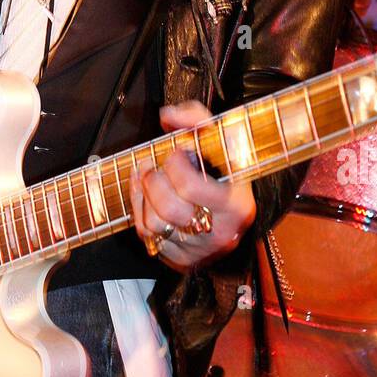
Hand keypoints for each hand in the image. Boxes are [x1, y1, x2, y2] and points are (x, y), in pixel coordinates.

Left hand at [130, 101, 255, 271]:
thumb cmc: (223, 169)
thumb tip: (168, 115)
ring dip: (143, 196)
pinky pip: (148, 239)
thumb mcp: (219, 140)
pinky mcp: (182, 261)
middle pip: (169, 208)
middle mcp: (221, 232)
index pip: (191, 187)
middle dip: (154, 181)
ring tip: (149, 177)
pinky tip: (144, 195)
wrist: (232, 209)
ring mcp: (201, 250)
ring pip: (154, 225)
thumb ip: (196, 118)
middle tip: (156, 166)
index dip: (175, 165)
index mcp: (237, 205)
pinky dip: (140, 213)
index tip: (177, 153)